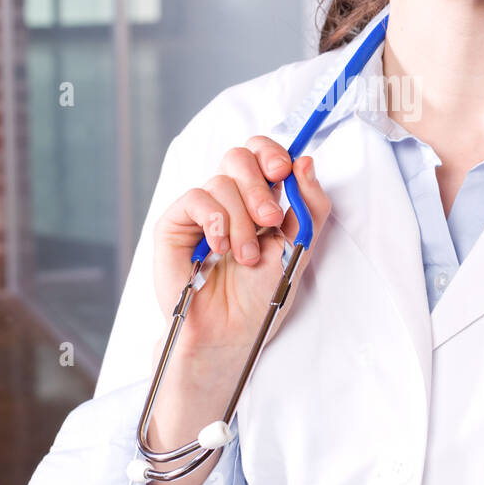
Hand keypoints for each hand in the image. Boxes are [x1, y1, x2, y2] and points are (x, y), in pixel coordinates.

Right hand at [152, 136, 330, 377]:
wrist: (232, 331)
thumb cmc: (261, 295)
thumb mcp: (298, 246)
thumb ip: (308, 206)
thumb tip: (305, 161)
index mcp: (258, 199)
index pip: (261, 153)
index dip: (272, 153)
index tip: (285, 171)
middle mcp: (228, 200)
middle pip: (239, 156)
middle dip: (259, 186)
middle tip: (270, 221)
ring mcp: (201, 210)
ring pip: (222, 181)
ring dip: (241, 222)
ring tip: (245, 257)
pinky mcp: (175, 223)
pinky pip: (196, 198)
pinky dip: (215, 221)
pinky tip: (220, 249)